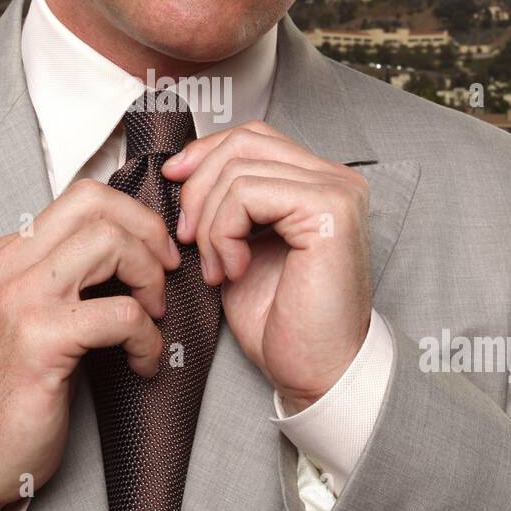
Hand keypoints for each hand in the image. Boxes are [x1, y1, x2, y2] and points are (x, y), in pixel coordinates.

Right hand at [0, 180, 180, 507]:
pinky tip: (143, 363)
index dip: (134, 217)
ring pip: (111, 244)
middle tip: (165, 279)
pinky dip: (148, 338)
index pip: (82, 198)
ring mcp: (20, 300)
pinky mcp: (41, 340)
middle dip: (149, 237)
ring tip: (152, 319)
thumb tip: (130, 247)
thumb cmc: (11, 390)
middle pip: (97, 206)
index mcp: (5, 255)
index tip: (157, 252)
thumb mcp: (28, 315)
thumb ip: (63, 275)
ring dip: (150, 281)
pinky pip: (122, 314)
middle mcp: (7, 267)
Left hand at [161, 121, 370, 407]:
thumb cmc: (280, 321)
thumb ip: (226, 203)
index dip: (205, 154)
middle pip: (243, 142)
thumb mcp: (239, 246)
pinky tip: (232, 270)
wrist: (315, 373)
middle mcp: (335, 178)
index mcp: (318, 182)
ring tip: (216, 268)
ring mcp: (336, 191)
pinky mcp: (329, 210)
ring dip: (209, 223)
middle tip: (187, 239)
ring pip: (238, 170)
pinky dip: (223, 233)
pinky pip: (247, 194)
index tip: (173, 183)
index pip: (252, 137)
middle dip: (198, 187)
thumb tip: (184, 166)